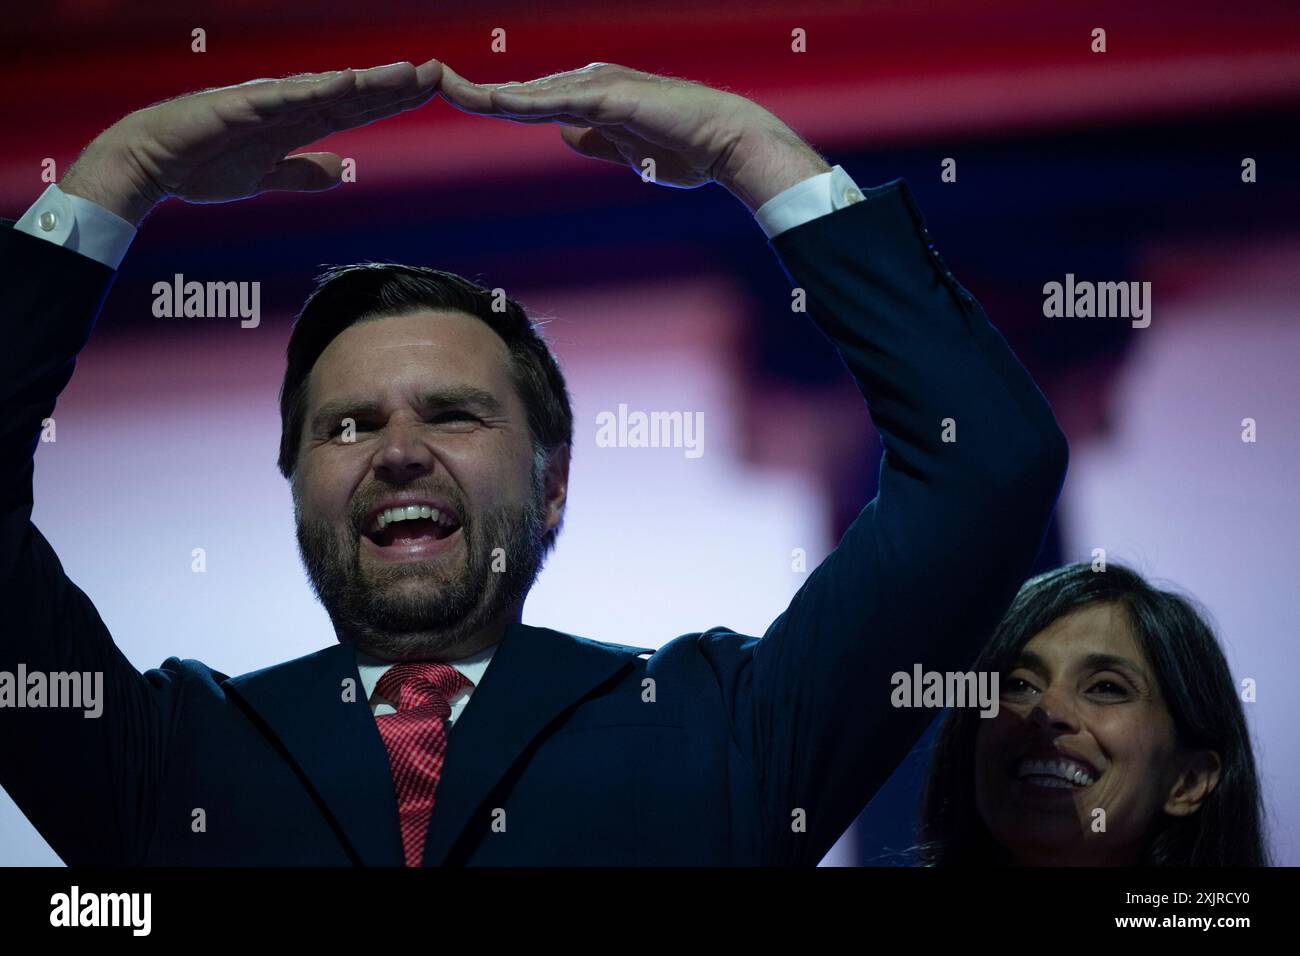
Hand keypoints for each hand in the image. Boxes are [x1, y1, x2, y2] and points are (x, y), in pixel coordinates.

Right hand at [59, 59, 441, 225]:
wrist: (151, 166)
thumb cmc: (202, 167)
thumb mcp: (265, 178)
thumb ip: (303, 173)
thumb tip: (341, 170)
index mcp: (296, 123)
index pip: (355, 108)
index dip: (392, 100)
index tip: (430, 89)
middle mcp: (288, 105)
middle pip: (352, 93)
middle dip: (394, 85)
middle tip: (438, 71)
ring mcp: (266, 102)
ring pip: (327, 89)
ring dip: (368, 81)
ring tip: (407, 73)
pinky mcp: (241, 106)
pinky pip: (284, 97)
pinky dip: (316, 89)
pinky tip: (346, 81)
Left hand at [437, 62, 830, 212]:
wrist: (727, 142)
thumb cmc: (687, 149)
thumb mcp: (627, 150)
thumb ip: (597, 141)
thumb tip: (567, 134)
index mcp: (592, 97)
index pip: (531, 102)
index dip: (493, 102)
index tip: (458, 99)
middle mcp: (590, 83)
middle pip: (521, 91)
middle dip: (473, 89)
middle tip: (429, 78)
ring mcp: (599, 87)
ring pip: (530, 91)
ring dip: (486, 91)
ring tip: (441, 83)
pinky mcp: (610, 96)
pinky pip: (555, 100)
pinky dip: (521, 101)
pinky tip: (490, 101)